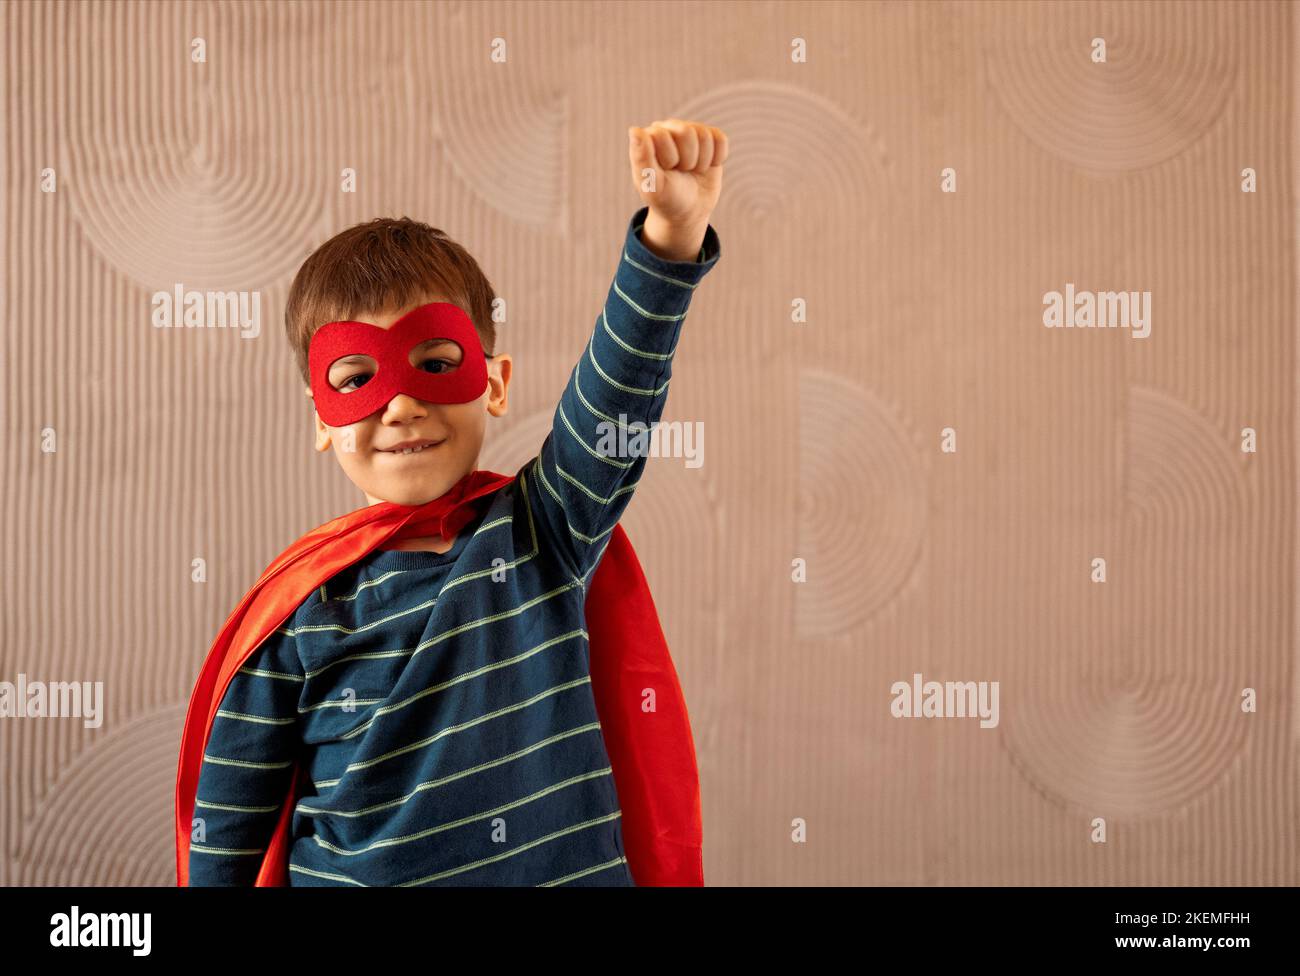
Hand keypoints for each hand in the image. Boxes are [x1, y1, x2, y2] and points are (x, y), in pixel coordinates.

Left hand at [628, 119, 726, 254]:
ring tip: (691, 171)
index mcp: (650, 137)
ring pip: (705, 136)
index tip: (666, 172)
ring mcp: (690, 131)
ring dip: (702, 162)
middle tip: (681, 173)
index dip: (669, 159)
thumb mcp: (652, 185)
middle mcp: (668, 128)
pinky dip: (716, 159)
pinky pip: (720, 140)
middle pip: (687, 132)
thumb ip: (641, 158)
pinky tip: (705, 167)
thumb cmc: (667, 199)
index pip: (663, 135)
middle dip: (688, 160)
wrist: (689, 212)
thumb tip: (634, 130)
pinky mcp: (709, 138)